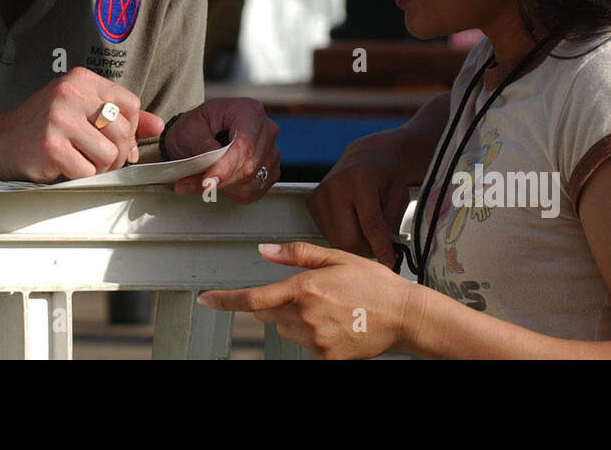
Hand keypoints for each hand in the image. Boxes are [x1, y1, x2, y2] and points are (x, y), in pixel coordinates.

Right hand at [0, 67, 162, 180]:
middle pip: (122, 131)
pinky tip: (67, 168)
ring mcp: (59, 119)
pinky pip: (88, 171)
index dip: (131, 128)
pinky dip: (82, 176)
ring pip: (110, 154)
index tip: (120, 141)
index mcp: (80, 79)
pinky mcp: (51, 146)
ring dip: (101, 167)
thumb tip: (157, 126)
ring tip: (83, 162)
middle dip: (118, 153)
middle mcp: (70, 93)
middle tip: (101, 159)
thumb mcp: (79, 110)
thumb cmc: (41, 126)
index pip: (130, 103)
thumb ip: (119, 116)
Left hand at [166, 98, 279, 202]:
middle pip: (250, 165)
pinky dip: (231, 193)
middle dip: (221, 180)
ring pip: (251, 181)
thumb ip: (203, 146)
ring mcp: (271, 150)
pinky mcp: (270, 170)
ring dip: (223, 187)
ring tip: (202, 181)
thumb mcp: (190, 129)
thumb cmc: (197, 126)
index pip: (244, 145)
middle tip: (194, 183)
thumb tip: (214, 164)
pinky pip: (253, 191)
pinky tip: (218, 183)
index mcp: (248, 111)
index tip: (208, 181)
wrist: (199, 134)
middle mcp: (265, 129)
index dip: (227, 166)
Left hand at [198, 242, 414, 359]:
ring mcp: (316, 341)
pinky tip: (335, 324)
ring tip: (330, 307)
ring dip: (295, 318)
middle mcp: (306, 317)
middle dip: (275, 302)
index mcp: (305, 288)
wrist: (404, 316)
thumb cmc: (373, 283)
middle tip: (307, 292)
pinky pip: (305, 346)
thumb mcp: (336, 257)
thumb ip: (297, 254)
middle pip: (268, 313)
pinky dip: (312, 335)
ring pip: (285, 329)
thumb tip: (264, 251)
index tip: (206, 300)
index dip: (226, 300)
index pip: (254, 298)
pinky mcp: (326, 358)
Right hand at [306, 131, 408, 267]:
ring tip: (366, 231)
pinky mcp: (312, 203)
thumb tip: (386, 255)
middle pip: (348, 239)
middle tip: (378, 244)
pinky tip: (352, 223)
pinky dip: (341, 236)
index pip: (371, 226)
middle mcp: (335, 187)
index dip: (382, 248)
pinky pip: (326, 234)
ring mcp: (320, 194)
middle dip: (366, 248)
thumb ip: (391, 225)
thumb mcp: (398, 197)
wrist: (366, 156)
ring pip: (336, 241)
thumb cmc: (384, 175)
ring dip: (354, 244)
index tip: (390, 263)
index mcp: (360, 181)